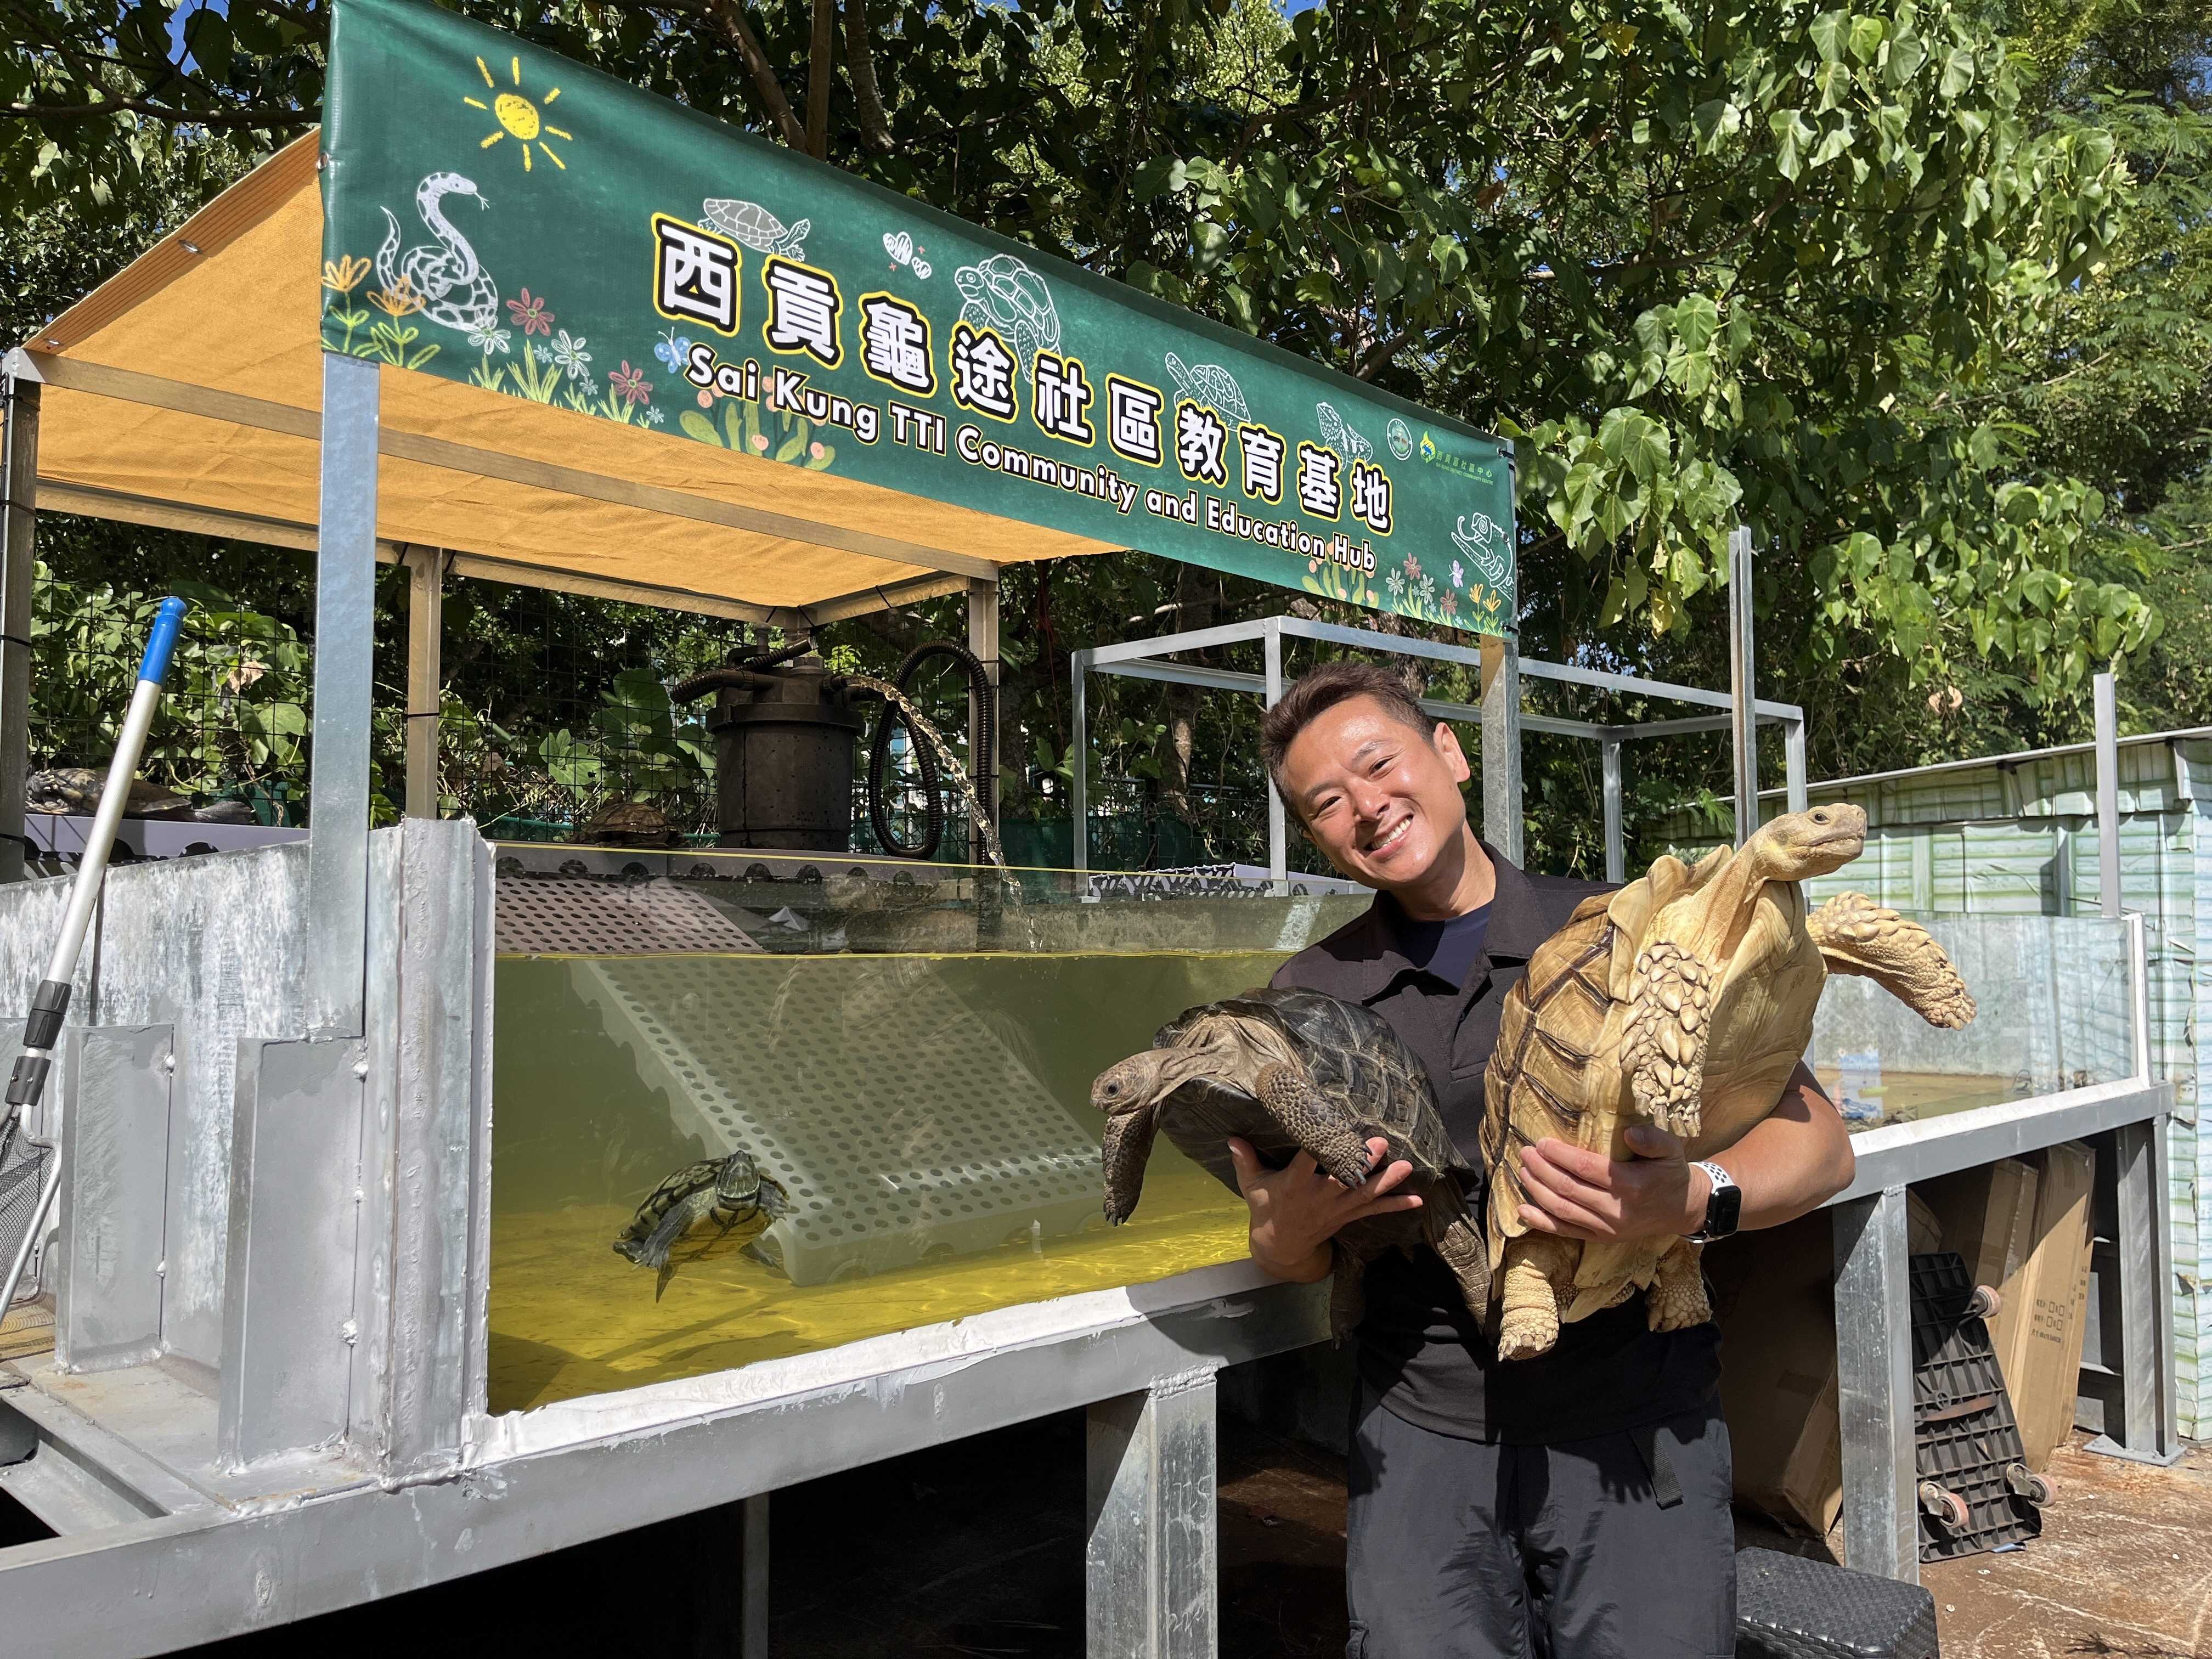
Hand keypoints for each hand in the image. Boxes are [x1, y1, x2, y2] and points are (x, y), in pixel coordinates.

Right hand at [1226, 1136, 1420, 1282]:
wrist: (1281, 1246)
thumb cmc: (1266, 1206)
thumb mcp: (1252, 1184)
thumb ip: (1245, 1160)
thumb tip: (1232, 1138)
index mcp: (1294, 1185)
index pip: (1305, 1164)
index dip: (1316, 1150)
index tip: (1328, 1133)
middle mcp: (1319, 1197)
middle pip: (1343, 1179)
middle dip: (1361, 1164)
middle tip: (1379, 1144)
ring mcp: (1336, 1208)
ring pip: (1364, 1194)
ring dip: (1386, 1182)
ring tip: (1405, 1167)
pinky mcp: (1348, 1216)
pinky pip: (1374, 1211)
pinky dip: (1396, 1205)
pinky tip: (1417, 1200)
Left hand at [1516, 1125, 1706, 1242]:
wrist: (1683, 1209)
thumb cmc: (1671, 1173)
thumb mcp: (1671, 1150)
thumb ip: (1652, 1139)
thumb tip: (1628, 1133)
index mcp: (1631, 1184)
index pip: (1585, 1168)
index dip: (1559, 1155)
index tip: (1541, 1142)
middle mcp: (1616, 1210)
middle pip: (1567, 1188)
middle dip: (1541, 1169)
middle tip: (1525, 1152)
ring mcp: (1607, 1228)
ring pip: (1562, 1210)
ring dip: (1537, 1190)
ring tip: (1523, 1171)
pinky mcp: (1602, 1239)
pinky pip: (1566, 1231)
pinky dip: (1541, 1222)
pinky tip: (1523, 1210)